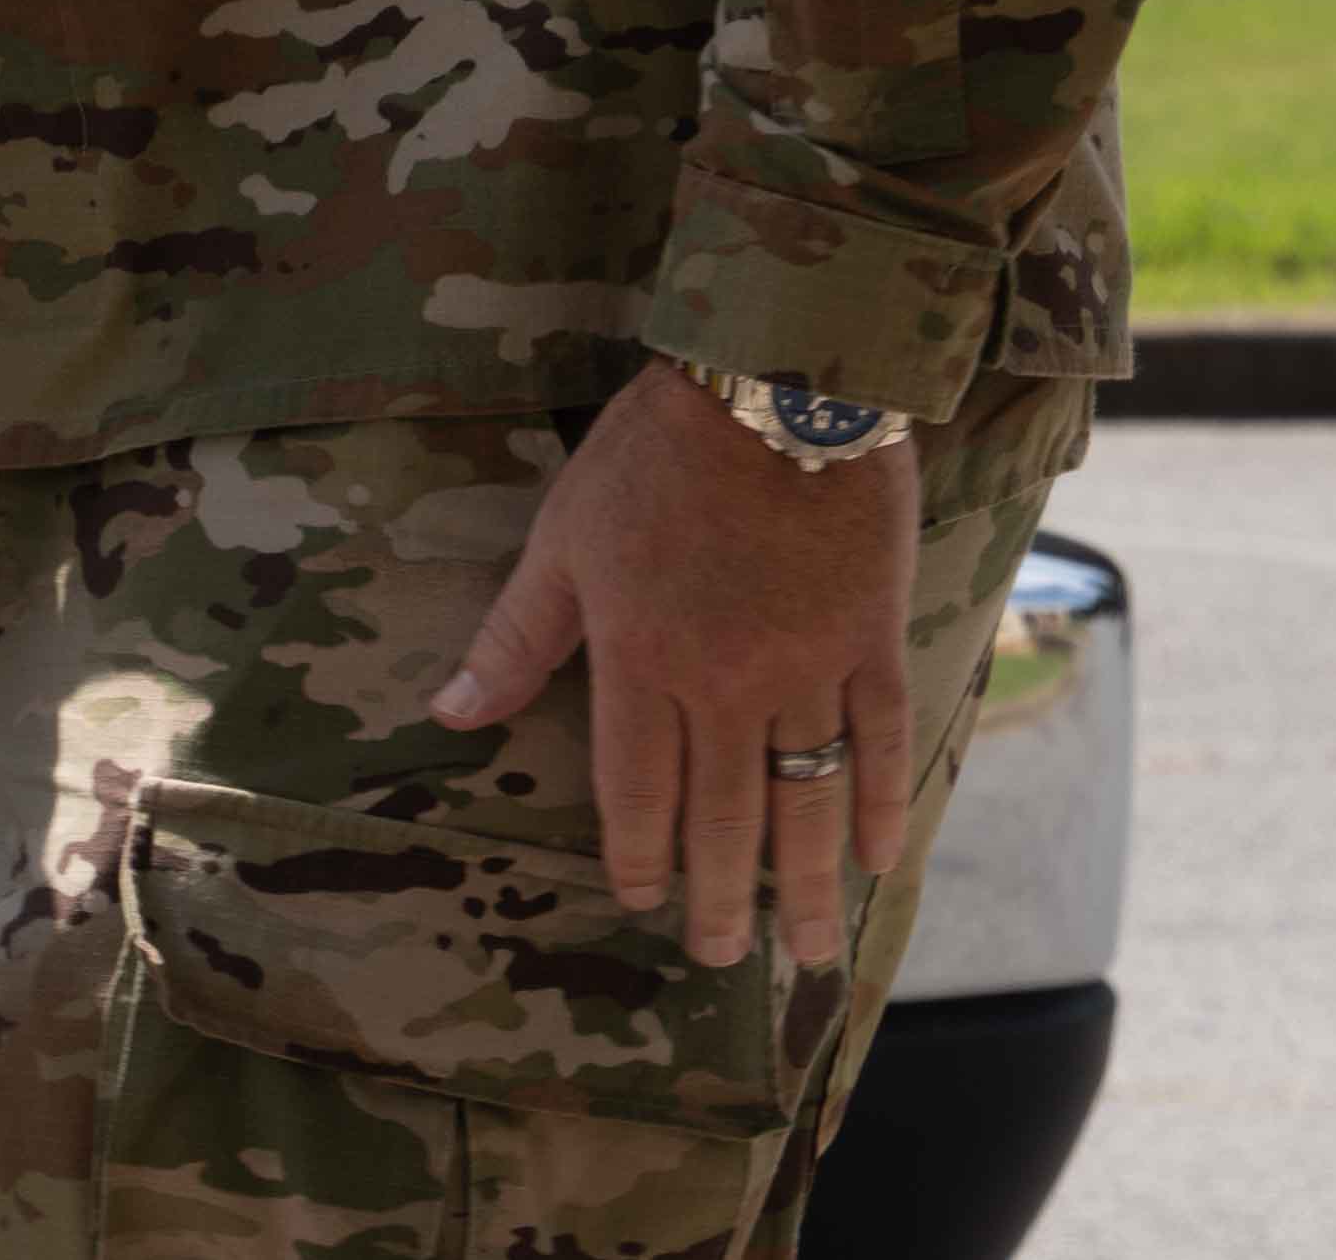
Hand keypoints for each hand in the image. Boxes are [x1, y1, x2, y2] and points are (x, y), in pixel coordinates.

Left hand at [428, 367, 920, 973]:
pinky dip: (882, 801)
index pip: (638, 791)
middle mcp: (726, 683)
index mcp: (643, 661)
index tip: (640, 901)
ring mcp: (808, 665)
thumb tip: (452, 711)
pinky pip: (881, 739)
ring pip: (805, 796)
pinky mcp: (871, 636)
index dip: (639, 856)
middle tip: (721, 957)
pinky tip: (878, 857)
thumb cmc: (654, 451)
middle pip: (725, 816)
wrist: (776, 377)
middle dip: (720, 897)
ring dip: (804, 881)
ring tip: (806, 947)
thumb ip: (518, 635)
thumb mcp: (564, 535)